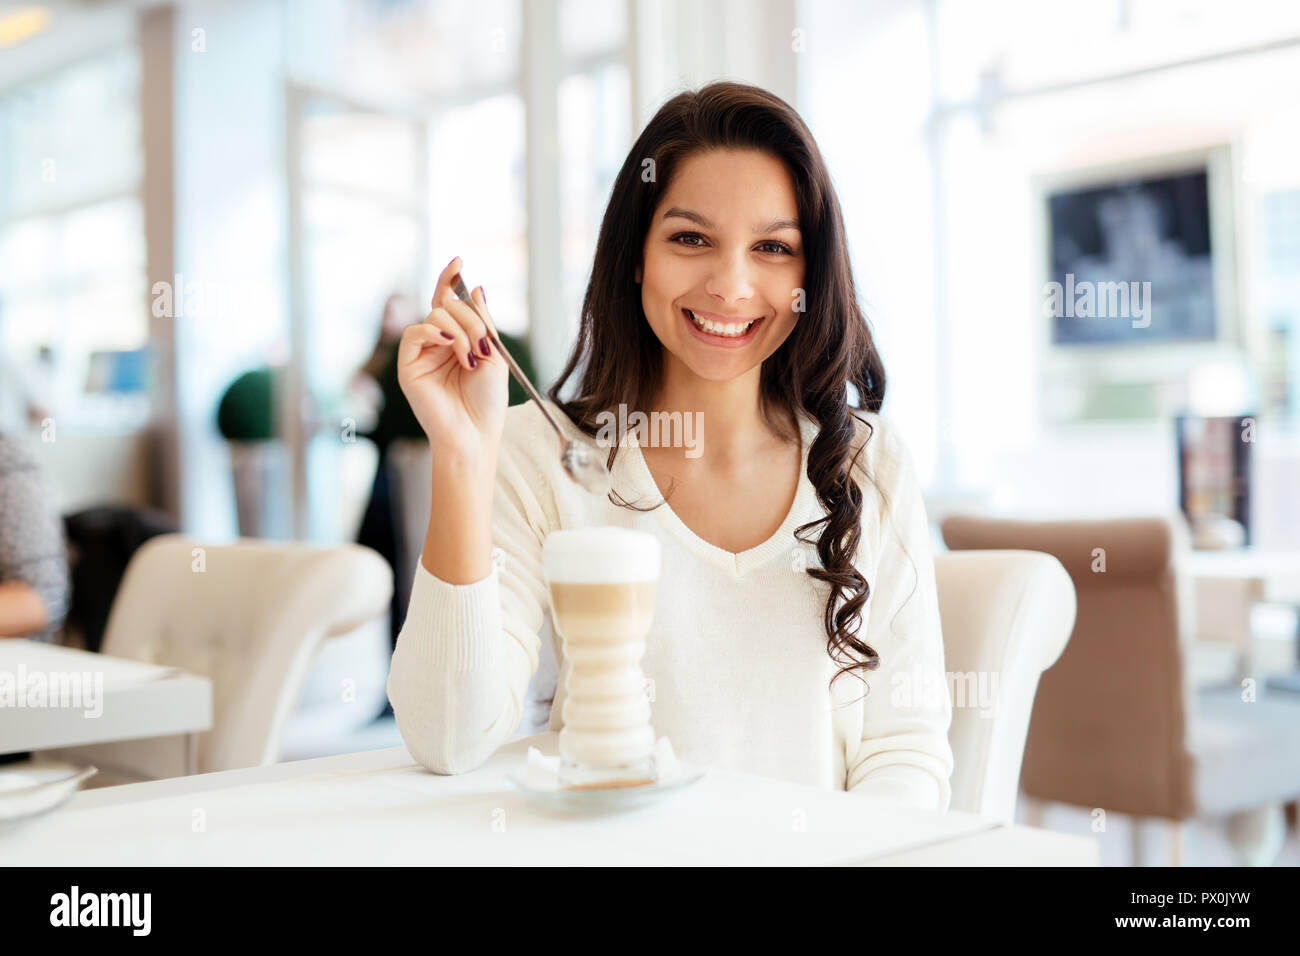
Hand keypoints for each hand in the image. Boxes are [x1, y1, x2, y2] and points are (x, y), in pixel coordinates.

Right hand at [397, 256, 508, 462]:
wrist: (475, 434)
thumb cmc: (487, 402)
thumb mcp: (494, 355)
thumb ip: (484, 322)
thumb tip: (477, 288)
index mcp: (457, 341)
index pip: (450, 303)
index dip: (451, 280)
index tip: (459, 260)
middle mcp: (437, 344)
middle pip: (447, 306)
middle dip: (470, 317)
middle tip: (482, 345)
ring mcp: (421, 354)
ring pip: (435, 315)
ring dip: (460, 330)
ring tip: (470, 357)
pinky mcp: (408, 366)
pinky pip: (416, 332)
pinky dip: (435, 332)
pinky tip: (451, 346)